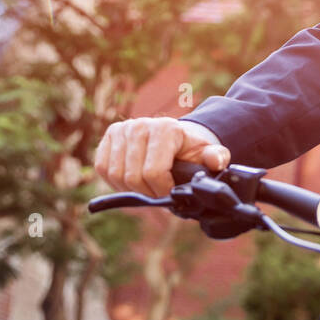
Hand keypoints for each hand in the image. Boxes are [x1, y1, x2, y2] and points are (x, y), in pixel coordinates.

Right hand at [93, 118, 229, 197]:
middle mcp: (140, 125)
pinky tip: (132, 181)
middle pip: (133, 177)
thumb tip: (216, 161)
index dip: (162, 191)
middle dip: (147, 193)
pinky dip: (116, 182)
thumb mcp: (207, 153)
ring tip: (147, 187)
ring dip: (131, 189)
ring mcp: (121, 130)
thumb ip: (216, 158)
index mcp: (166, 128)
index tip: (171, 195)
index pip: (153, 172)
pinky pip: (103, 169)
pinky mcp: (107, 138)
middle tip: (159, 194)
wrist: (173, 137)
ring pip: (116, 175)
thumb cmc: (189, 150)